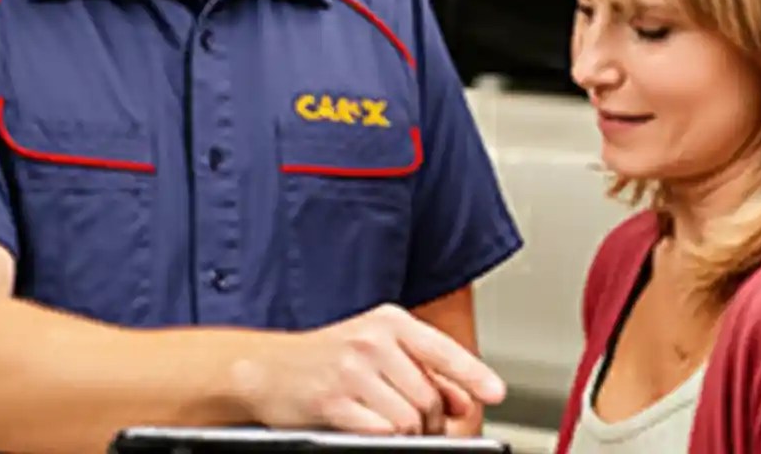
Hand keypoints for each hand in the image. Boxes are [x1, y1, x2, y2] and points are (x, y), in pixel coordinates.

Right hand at [231, 304, 505, 435]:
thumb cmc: (324, 358)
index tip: (496, 392)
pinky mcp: (334, 401)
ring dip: (407, 434)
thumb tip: (464, 399)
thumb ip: (421, 369)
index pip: (442, 349)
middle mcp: (372, 341)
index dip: (473, 374)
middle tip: (419, 426)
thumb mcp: (376, 350)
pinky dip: (383, 438)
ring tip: (388, 424)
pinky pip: (381, 433)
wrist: (265, 368)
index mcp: (388, 322)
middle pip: (429, 397)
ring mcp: (352, 371)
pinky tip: (370, 429)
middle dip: (431, 421)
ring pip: (410, 420)